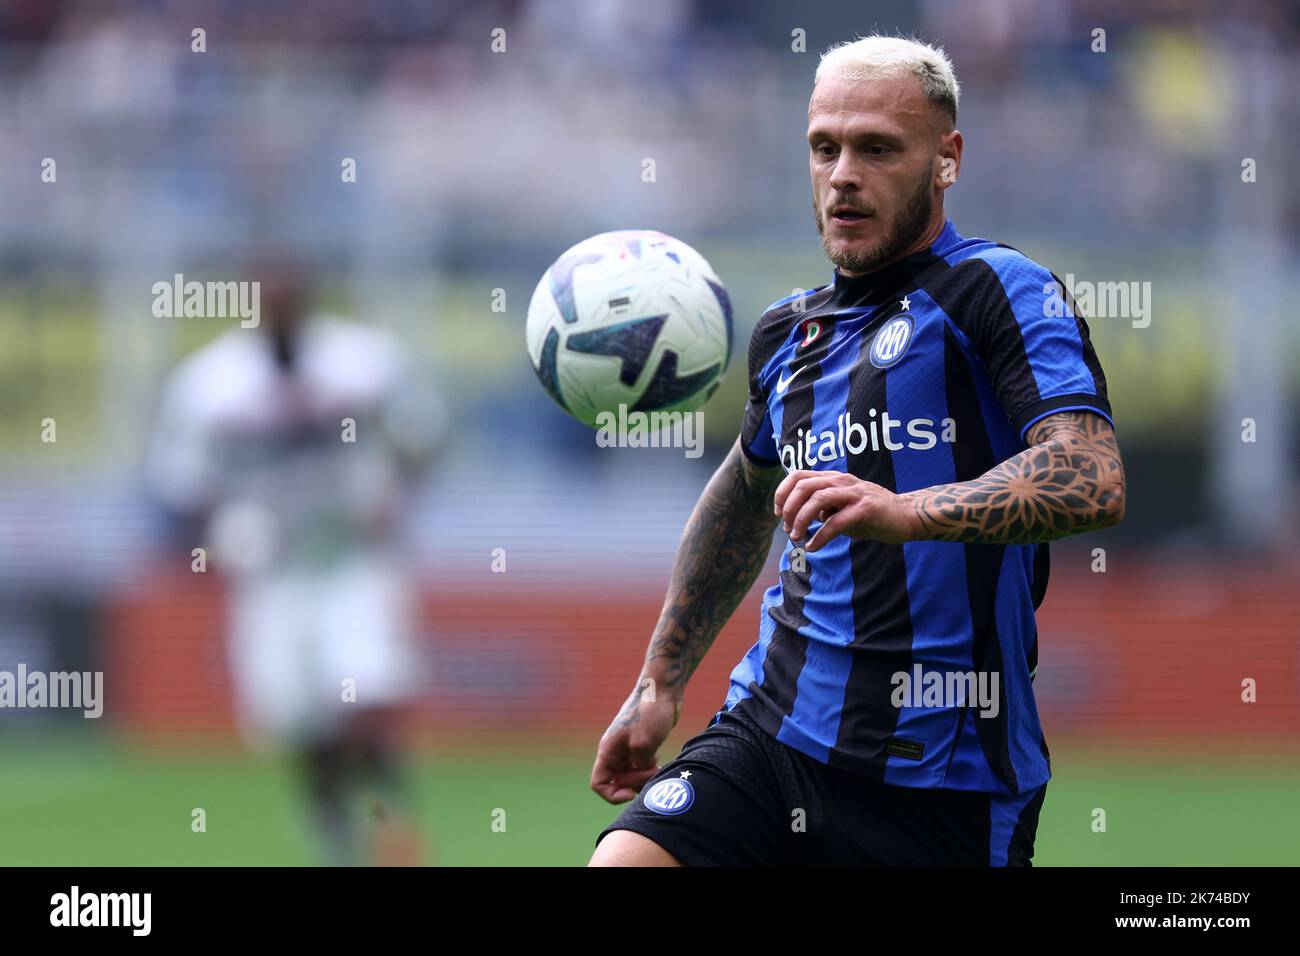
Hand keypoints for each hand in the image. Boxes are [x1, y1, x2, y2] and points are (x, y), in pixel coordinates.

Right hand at [590, 681, 679, 803]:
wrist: (664, 691)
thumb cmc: (650, 713)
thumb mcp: (644, 744)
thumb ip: (640, 767)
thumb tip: (644, 773)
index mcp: (608, 750)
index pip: (599, 783)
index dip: (612, 795)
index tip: (631, 793)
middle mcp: (615, 751)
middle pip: (618, 781)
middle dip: (635, 783)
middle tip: (652, 772)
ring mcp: (628, 748)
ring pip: (631, 775)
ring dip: (644, 777)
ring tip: (658, 766)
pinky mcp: (642, 745)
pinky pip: (641, 766)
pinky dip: (650, 769)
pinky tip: (660, 759)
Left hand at [773, 469, 918, 549]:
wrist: (907, 516)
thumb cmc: (872, 515)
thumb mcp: (843, 508)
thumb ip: (824, 509)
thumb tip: (802, 518)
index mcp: (834, 479)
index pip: (799, 475)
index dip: (783, 492)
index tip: (778, 513)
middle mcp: (843, 481)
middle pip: (804, 485)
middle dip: (789, 508)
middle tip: (788, 528)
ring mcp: (855, 493)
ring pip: (818, 499)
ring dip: (802, 519)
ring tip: (797, 537)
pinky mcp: (866, 509)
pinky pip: (837, 522)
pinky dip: (820, 536)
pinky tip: (813, 547)